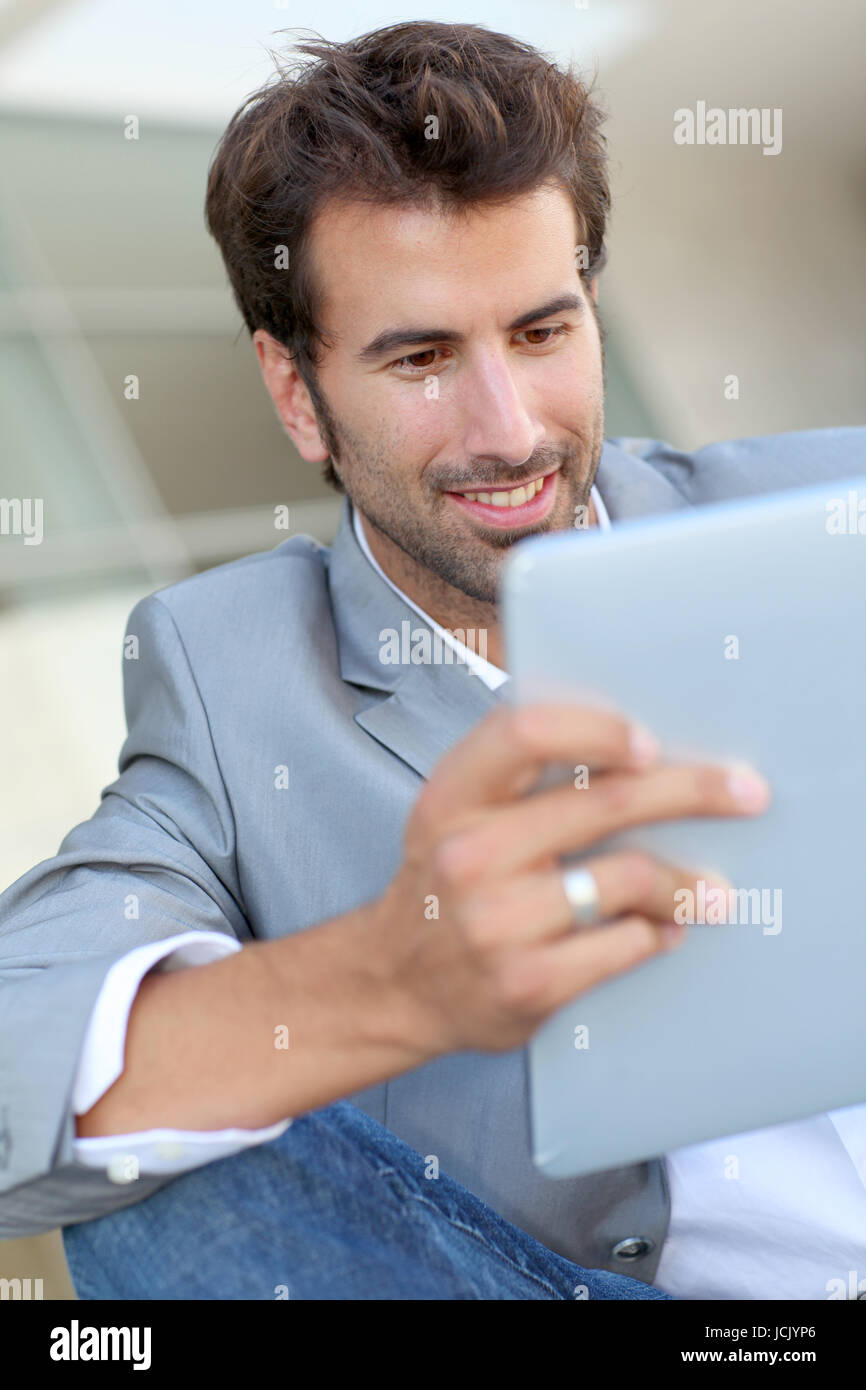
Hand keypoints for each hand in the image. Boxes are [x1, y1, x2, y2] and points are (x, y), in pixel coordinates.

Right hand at [371, 702, 769, 1056]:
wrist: (393, 984)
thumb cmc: (444, 885)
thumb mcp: (454, 814)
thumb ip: (520, 776)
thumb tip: (634, 750)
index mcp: (452, 797)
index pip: (526, 733)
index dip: (597, 729)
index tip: (649, 743)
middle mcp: (468, 854)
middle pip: (607, 802)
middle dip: (692, 791)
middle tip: (744, 791)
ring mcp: (496, 923)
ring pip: (629, 878)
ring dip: (685, 884)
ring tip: (711, 891)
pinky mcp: (526, 983)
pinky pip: (624, 944)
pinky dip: (654, 934)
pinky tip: (659, 932)